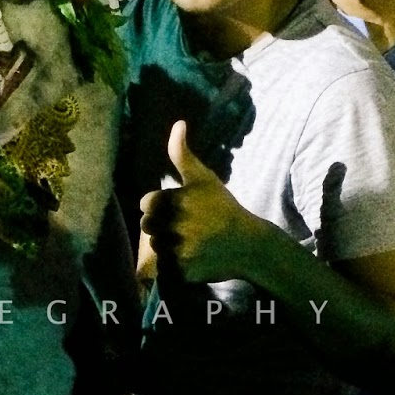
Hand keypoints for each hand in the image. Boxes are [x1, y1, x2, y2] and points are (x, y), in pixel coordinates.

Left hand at [139, 119, 259, 284]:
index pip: (146, 203)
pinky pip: (165, 268)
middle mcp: (175, 226)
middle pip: (148, 226)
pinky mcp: (182, 271)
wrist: (249, 244)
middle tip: (186, 226)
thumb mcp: (204, 178)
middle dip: (162, 226)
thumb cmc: (223, 207)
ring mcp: (179, 249)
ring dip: (167, 245)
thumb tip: (178, 123)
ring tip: (190, 241)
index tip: (177, 209)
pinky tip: (193, 256)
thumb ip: (183, 154)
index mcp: (176, 201)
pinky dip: (175, 265)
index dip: (159, 206)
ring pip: (156, 247)